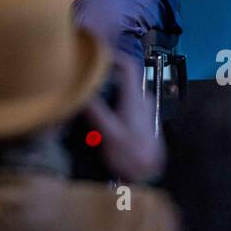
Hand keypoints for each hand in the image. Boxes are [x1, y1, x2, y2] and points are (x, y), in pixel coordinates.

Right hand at [82, 58, 165, 182]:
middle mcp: (141, 99)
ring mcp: (142, 109)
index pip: (128, 65)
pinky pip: (121, 102)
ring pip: (119, 90)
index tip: (92, 54)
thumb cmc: (131, 155)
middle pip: (120, 77)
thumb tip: (81, 90)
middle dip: (101, 77)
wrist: (150, 176)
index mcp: (135, 98)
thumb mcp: (109, 134)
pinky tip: (96, 116)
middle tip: (81, 79)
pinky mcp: (139, 119)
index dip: (112, 55)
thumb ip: (96, 111)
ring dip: (103, 92)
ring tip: (84, 98)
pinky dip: (108, 102)